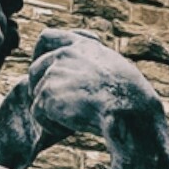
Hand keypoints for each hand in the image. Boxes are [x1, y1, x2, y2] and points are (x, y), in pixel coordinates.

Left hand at [27, 29, 157, 135]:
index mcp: (82, 46)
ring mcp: (53, 73)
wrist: (128, 109)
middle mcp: (64, 55)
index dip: (39, 53)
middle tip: (52, 106)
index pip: (48, 38)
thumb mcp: (117, 72)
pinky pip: (39, 114)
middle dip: (39, 87)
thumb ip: (95, 68)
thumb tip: (89, 81)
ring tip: (74, 122)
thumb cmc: (132, 97)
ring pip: (38, 95)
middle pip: (36, 69)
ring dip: (52, 110)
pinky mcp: (47, 95)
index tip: (41, 68)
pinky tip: (70, 129)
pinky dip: (51, 125)